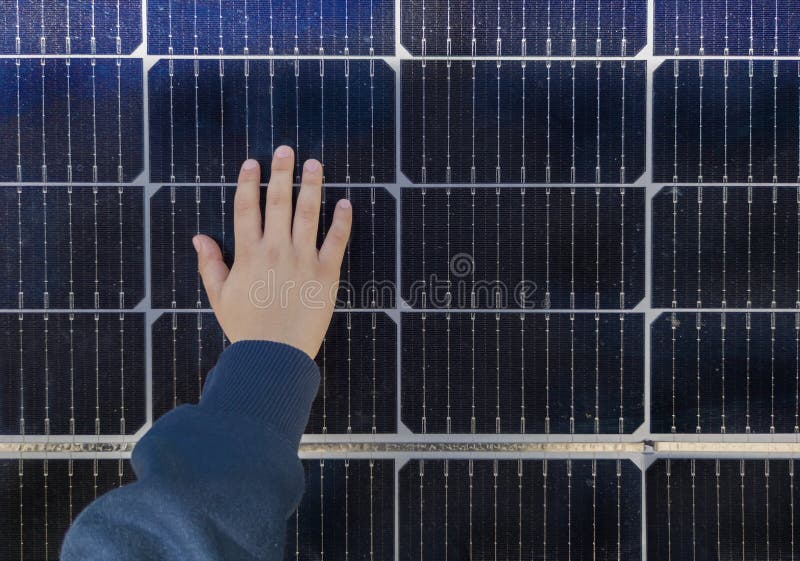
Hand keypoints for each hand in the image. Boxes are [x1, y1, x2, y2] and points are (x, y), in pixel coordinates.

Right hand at [192, 146, 351, 358]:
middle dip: (281, 172)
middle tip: (286, 149)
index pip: (247, 208)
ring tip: (314, 163)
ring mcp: (303, 259)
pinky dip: (342, 221)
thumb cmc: (246, 328)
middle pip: (279, 202)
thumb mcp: (219, 296)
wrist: (274, 355)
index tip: (252, 163)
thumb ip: (210, 264)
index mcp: (248, 254)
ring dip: (312, 185)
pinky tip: (345, 202)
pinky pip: (336, 240)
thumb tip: (199, 236)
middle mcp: (276, 250)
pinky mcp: (327, 273)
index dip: (249, 182)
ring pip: (308, 213)